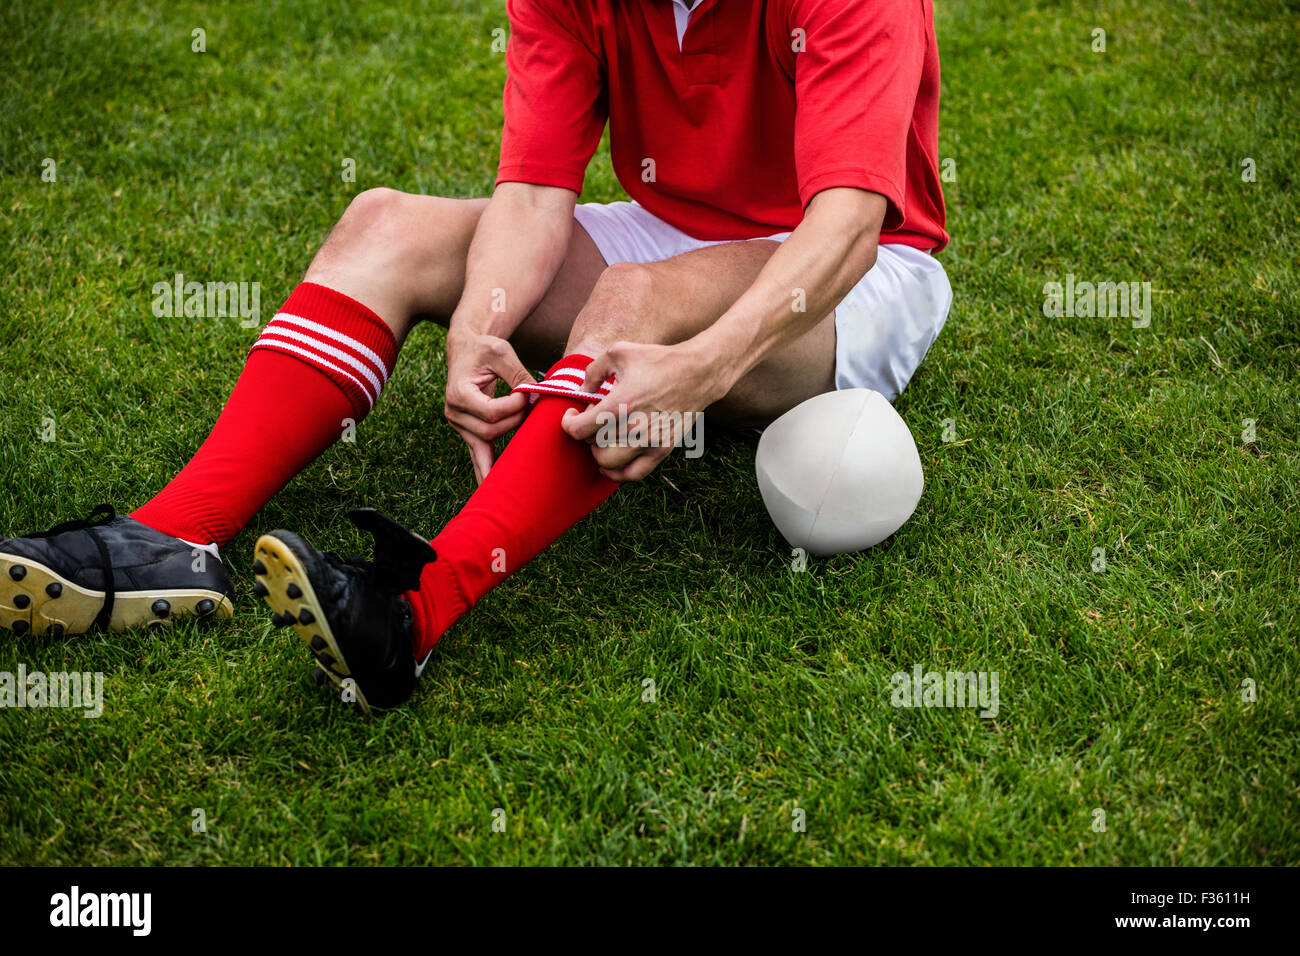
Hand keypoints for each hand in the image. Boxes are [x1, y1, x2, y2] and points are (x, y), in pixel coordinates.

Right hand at [443, 330, 534, 483]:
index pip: (490, 412)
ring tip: (526, 422)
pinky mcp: (467, 431)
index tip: (525, 393)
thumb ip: (519, 374)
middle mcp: (454, 411)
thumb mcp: (502, 352)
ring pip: (487, 441)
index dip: (513, 406)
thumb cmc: (484, 348)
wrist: (466, 349)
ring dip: (510, 433)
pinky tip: (490, 490)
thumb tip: (538, 396)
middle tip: (528, 404)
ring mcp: (459, 424)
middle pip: (490, 430)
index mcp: (458, 392)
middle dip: (515, 420)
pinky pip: (476, 456)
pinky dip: (484, 472)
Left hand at [561, 341, 719, 481]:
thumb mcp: (619, 352)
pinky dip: (617, 473)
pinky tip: (610, 461)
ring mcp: (651, 441)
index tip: (571, 414)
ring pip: (609, 463)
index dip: (568, 423)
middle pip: (592, 446)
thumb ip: (592, 371)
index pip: (580, 429)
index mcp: (622, 402)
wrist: (698, 372)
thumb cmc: (658, 360)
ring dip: (599, 452)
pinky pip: (633, 474)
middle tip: (593, 420)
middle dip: (586, 433)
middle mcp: (636, 426)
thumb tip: (582, 390)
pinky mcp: (663, 450)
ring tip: (602, 438)